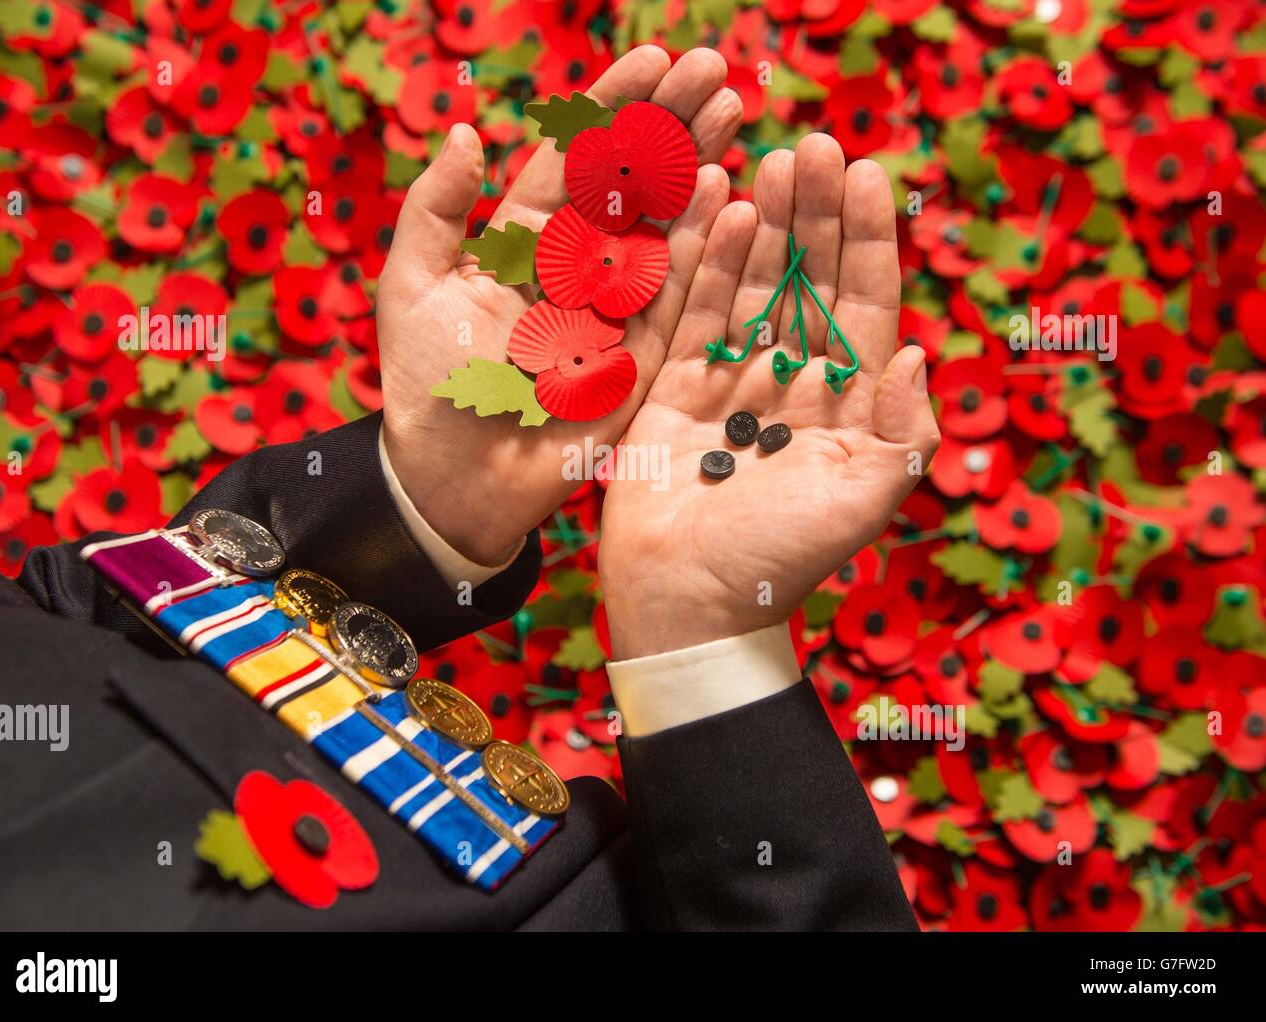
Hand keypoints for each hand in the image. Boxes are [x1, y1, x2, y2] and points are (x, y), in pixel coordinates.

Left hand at [376, 46, 742, 564]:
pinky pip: (678, 294)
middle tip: (717, 69)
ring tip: (734, 111)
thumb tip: (470, 131)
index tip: (653, 57)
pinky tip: (727, 192)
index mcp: (523, 242)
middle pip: (633, 181)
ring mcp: (616, 310)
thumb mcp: (413, 288)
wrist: (455, 481)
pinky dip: (702, 245)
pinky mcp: (644, 357)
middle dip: (672, 123)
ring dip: (698, 167)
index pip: (576, 159)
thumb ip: (436, 210)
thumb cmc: (427, 383)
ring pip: (664, 225)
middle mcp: (577, 267)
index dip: (613, 107)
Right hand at [598, 135, 940, 659]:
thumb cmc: (783, 558)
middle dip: (814, 214)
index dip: (868, 239)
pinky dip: (709, 264)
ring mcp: (732, 383)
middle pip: (808, 281)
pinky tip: (723, 210)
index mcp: (848, 406)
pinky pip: (696, 315)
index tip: (868, 173)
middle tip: (812, 143)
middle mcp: (793, 384)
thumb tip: (919, 349)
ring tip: (769, 160)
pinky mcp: (675, 389)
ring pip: (753, 285)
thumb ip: (905, 430)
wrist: (688, 600)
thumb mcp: (866, 499)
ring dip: (764, 223)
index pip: (865, 304)